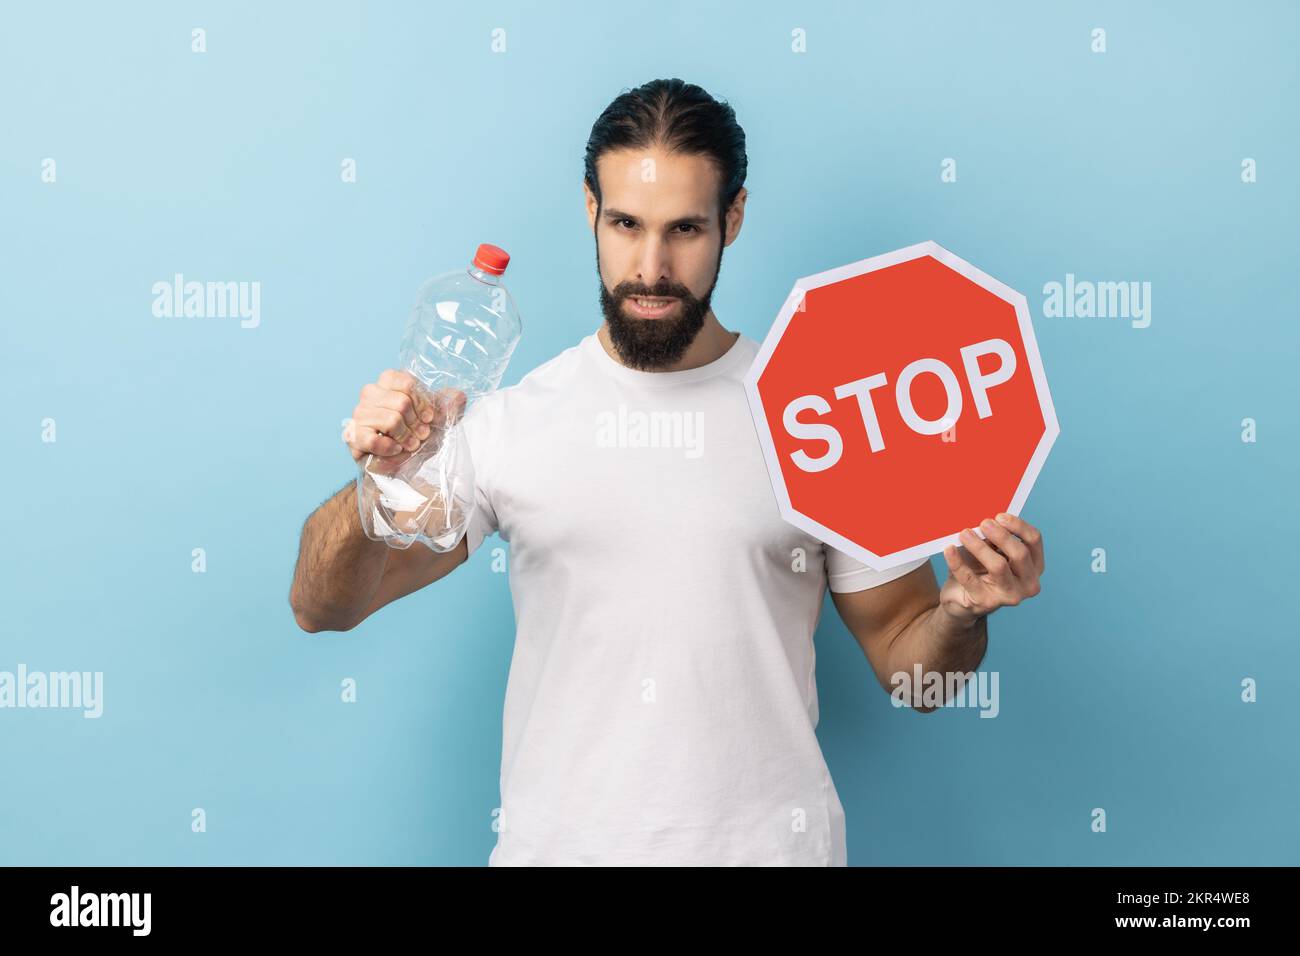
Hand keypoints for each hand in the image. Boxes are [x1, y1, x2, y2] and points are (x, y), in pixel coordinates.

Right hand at [345, 370, 466, 474]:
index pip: (406, 382)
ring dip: (407, 437)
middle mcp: (371, 393)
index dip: (422, 403)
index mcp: (389, 382)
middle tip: (421, 435)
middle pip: (401, 401)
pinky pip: (373, 439)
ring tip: (410, 445)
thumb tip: (459, 396)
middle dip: (416, 424)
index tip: (430, 418)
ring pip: (391, 419)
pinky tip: (395, 450)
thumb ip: (450, 405)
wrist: (403, 465)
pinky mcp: (353, 436)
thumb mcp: (439, 420)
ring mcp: (359, 413)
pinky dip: (390, 447)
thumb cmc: (416, 436)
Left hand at [939, 513, 1043, 624]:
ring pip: (998, 566)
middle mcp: (1028, 584)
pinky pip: (970, 578)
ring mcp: (1009, 596)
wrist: (960, 598)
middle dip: (1001, 535)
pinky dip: (957, 562)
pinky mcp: (985, 602)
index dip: (1018, 526)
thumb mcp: (990, 550)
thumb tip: (987, 520)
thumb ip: (994, 538)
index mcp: (1034, 566)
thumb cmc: (979, 568)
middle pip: (1020, 554)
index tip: (999, 516)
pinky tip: (949, 550)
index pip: (1033, 541)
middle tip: (983, 523)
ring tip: (964, 534)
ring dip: (980, 547)